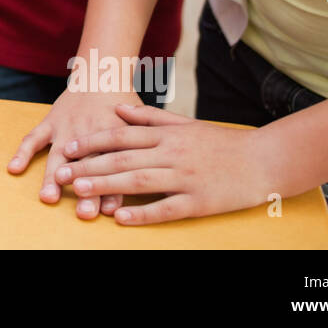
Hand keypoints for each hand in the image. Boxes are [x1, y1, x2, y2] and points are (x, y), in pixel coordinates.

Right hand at [8, 87, 142, 218]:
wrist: (101, 73)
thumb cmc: (124, 103)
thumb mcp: (140, 123)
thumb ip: (144, 147)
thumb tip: (153, 174)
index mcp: (114, 138)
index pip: (112, 167)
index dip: (111, 189)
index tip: (108, 210)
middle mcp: (89, 136)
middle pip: (86, 166)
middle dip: (85, 190)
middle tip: (84, 212)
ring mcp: (67, 130)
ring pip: (58, 156)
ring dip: (53, 177)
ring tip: (49, 197)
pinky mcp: (51, 122)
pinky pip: (34, 138)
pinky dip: (23, 152)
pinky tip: (14, 168)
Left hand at [59, 103, 275, 224]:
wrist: (264, 160)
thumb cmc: (220, 142)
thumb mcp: (185, 124)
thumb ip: (150, 118)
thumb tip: (119, 110)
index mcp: (167, 134)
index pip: (122, 135)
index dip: (93, 142)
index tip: (68, 148)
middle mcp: (172, 153)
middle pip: (124, 158)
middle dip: (90, 166)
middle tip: (63, 174)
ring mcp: (186, 178)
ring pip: (139, 181)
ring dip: (107, 187)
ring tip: (81, 192)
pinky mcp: (199, 202)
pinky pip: (167, 208)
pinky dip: (143, 213)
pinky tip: (121, 218)